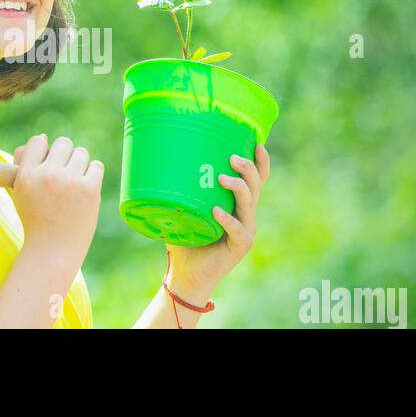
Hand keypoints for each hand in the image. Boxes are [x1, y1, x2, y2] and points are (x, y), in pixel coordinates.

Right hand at [10, 135, 103, 259]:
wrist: (53, 251)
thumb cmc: (35, 221)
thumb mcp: (19, 192)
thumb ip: (23, 164)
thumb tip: (40, 139)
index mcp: (27, 175)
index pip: (38, 141)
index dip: (44, 150)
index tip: (47, 164)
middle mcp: (47, 175)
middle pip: (63, 143)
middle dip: (65, 156)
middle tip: (64, 174)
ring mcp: (70, 181)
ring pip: (81, 153)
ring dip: (80, 165)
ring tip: (74, 184)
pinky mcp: (90, 190)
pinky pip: (96, 166)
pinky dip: (92, 175)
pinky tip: (84, 189)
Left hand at [165, 144, 270, 300]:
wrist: (186, 273)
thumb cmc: (185, 239)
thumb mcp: (182, 209)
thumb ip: (177, 191)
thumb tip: (155, 163)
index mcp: (237, 203)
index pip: (255, 179)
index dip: (260, 162)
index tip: (256, 142)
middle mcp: (245, 213)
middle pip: (256, 185)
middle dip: (248, 168)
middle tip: (232, 157)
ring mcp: (245, 229)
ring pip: (250, 203)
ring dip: (239, 188)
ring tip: (222, 178)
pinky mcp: (240, 245)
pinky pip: (238, 229)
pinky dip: (228, 219)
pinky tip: (216, 211)